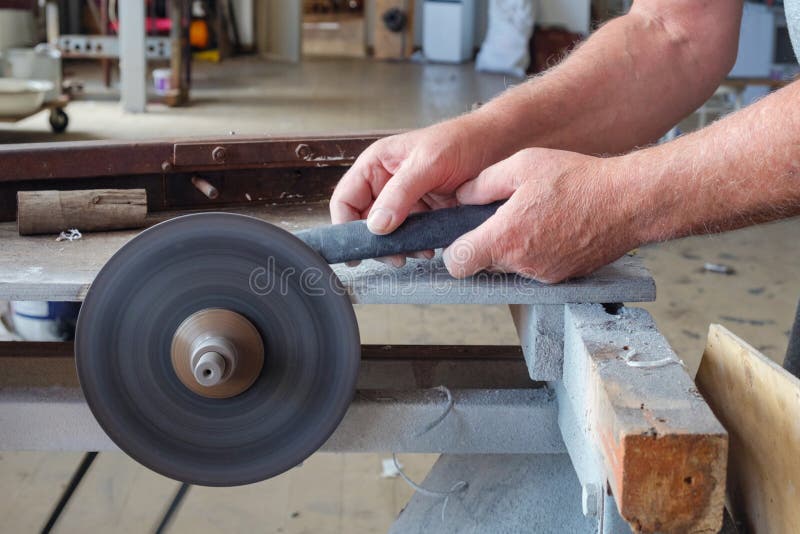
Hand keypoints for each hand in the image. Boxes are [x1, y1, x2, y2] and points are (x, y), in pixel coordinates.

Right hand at [330, 116, 493, 265]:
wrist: (497, 145)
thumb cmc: (462, 141)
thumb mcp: (428, 164)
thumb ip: (400, 193)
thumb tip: (376, 225)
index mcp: (376, 164)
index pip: (346, 199)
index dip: (345, 225)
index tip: (357, 249)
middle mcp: (386, 183)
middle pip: (365, 222)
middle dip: (378, 242)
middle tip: (394, 257)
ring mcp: (405, 200)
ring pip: (388, 233)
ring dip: (399, 247)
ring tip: (418, 251)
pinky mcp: (424, 213)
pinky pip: (411, 235)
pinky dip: (416, 245)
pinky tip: (429, 247)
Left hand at [442, 148, 638, 282]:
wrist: (629, 201)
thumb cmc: (579, 179)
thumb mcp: (522, 165)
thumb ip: (483, 183)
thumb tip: (462, 197)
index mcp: (506, 237)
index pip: (458, 264)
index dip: (455, 251)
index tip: (463, 235)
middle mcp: (523, 263)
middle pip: (485, 265)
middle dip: (487, 244)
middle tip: (505, 217)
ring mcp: (544, 274)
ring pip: (511, 268)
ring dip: (514, 248)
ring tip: (535, 218)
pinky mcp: (564, 278)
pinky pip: (537, 269)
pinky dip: (538, 253)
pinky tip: (554, 228)